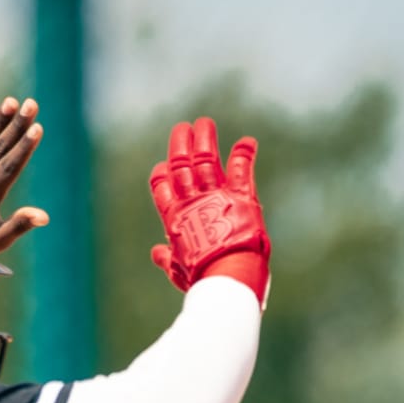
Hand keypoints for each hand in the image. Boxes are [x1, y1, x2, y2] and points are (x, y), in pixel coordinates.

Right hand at [148, 117, 270, 301]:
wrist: (228, 278)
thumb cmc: (203, 279)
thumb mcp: (179, 271)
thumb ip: (167, 259)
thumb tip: (155, 253)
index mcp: (175, 219)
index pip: (162, 188)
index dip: (162, 175)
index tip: (163, 165)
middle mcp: (192, 202)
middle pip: (182, 166)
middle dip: (181, 145)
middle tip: (182, 128)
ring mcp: (216, 197)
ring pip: (206, 160)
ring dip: (205, 140)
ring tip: (204, 123)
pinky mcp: (241, 197)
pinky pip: (241, 169)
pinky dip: (244, 154)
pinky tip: (248, 141)